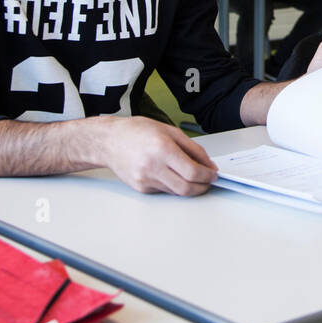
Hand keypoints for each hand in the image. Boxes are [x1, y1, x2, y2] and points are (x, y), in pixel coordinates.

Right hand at [95, 116, 217, 195]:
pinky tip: (171, 174)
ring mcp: (145, 180)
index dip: (208, 175)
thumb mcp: (169, 130)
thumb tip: (208, 164)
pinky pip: (164, 190)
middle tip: (208, 181)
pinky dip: (173, 184)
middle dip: (202, 187)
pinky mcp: (140, 188)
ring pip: (176, 191)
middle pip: (186, 188)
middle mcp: (153, 167)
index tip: (213, 174)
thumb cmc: (136, 131)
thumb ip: (192, 148)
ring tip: (192, 176)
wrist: (108, 141)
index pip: (193, 172)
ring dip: (189, 186)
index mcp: (163, 149)